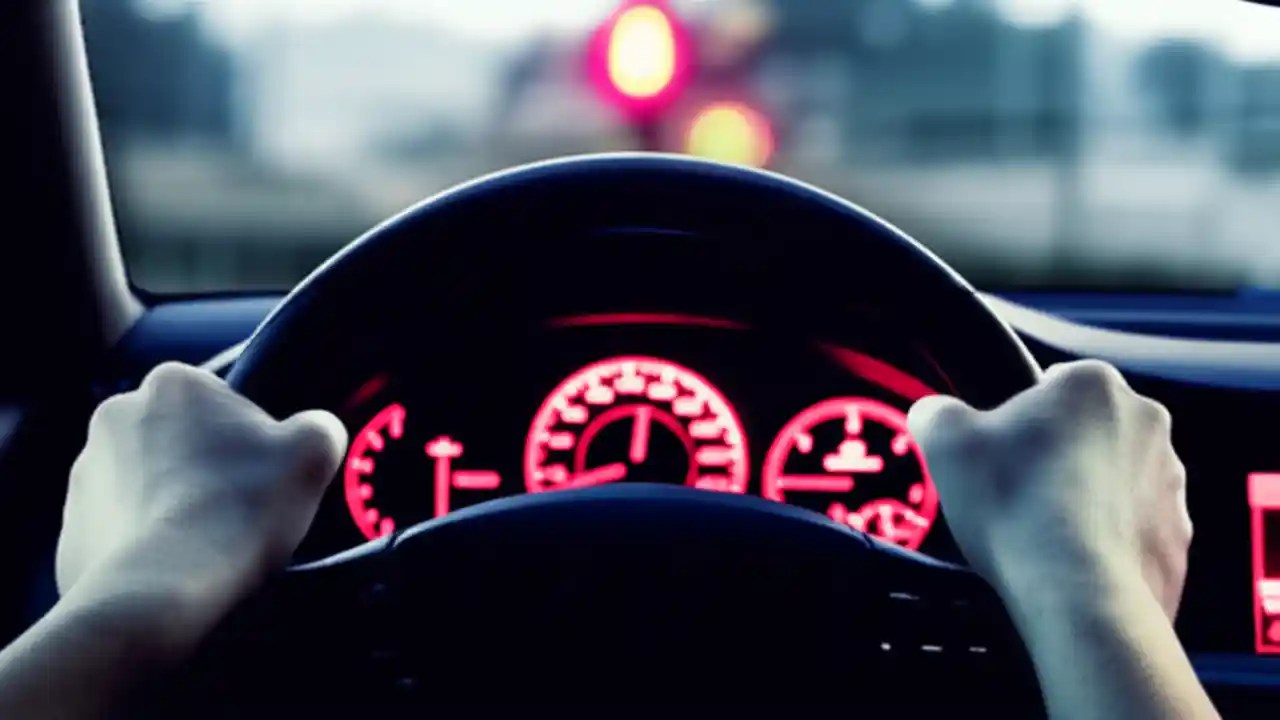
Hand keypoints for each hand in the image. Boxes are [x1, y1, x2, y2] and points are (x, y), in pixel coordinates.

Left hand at [55, 363, 346, 653]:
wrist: (159, 591)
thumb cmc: (240, 509)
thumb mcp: (313, 453)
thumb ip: (320, 426)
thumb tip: (315, 431)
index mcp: (174, 382)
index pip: (226, 401)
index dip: (254, 439)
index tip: (266, 476)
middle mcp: (117, 413)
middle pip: (185, 439)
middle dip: (211, 468)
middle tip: (242, 510)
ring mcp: (85, 471)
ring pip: (152, 482)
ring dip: (177, 503)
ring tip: (210, 543)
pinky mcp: (70, 525)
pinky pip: (123, 528)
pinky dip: (148, 543)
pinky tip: (178, 566)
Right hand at [907, 360, 1191, 618]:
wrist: (1076, 592)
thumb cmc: (1012, 502)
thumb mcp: (945, 442)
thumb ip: (937, 413)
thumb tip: (935, 414)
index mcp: (1093, 384)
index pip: (1051, 385)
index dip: (1019, 419)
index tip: (1000, 455)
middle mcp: (1146, 422)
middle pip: (1087, 431)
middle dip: (1058, 456)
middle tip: (1017, 494)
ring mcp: (1172, 482)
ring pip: (1113, 481)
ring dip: (1085, 498)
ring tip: (1043, 535)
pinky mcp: (1179, 537)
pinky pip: (1133, 531)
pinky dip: (1107, 543)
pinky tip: (1073, 564)